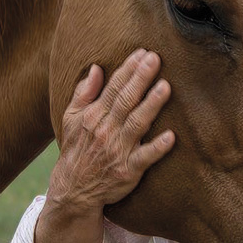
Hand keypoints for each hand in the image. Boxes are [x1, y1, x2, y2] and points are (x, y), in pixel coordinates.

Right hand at [48, 49, 174, 212]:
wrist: (73, 190)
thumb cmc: (77, 150)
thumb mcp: (71, 119)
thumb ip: (83, 93)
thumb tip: (95, 68)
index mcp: (94, 116)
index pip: (113, 88)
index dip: (128, 69)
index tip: (142, 53)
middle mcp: (106, 130)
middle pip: (126, 100)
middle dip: (141, 78)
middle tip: (156, 59)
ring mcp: (118, 151)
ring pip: (137, 124)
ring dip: (151, 105)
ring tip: (165, 87)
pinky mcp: (128, 170)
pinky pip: (145, 157)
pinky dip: (157, 148)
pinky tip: (171, 136)